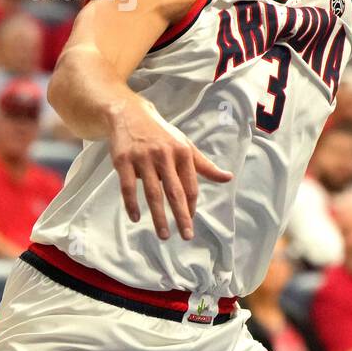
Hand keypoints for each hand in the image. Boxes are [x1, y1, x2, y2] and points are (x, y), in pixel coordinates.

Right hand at [108, 99, 232, 240]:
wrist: (130, 114)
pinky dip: (131, 204)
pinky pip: (127, 187)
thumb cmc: (162, 135)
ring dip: (158, 216)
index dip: (191, 205)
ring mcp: (143, 158)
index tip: (191, 220)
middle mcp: (164, 155)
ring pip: (152, 192)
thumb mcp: (185, 146)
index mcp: (183, 153)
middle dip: (182, 215)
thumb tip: (228, 178)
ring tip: (164, 235)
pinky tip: (136, 218)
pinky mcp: (123, 160)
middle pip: (175, 192)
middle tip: (187, 236)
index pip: (190, 186)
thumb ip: (204, 165)